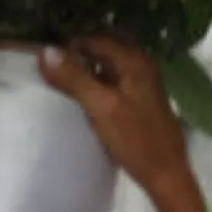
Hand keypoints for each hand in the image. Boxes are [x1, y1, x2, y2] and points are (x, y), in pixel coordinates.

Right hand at [39, 36, 203, 211]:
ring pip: (112, 60)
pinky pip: (116, 76)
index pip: (96, 38)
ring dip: (89, 63)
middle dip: (82, 48)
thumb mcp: (101, 107)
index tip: (46, 57)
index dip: (70, 44)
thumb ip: (74, 78)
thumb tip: (45, 51)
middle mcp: (142, 63)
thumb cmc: (135, 140)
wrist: (166, 173)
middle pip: (107, 43)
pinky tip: (84, 92)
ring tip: (64, 76)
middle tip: (55, 61)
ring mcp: (144, 80)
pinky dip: (99, 77)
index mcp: (134, 60)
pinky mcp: (141, 98)